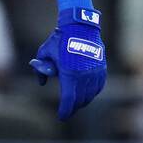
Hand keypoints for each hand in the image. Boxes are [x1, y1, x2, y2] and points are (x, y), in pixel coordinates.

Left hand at [29, 6, 106, 120]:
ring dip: (82, 101)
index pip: (68, 100)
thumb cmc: (60, 40)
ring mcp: (94, 73)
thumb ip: (40, 69)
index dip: (65, 111)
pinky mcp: (101, 70)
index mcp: (69, 74)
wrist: (80, 26)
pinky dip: (91, 93)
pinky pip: (98, 88)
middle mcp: (84, 76)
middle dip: (72, 108)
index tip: (61, 117)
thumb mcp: (44, 53)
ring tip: (75, 103)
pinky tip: (86, 94)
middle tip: (67, 111)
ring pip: (90, 96)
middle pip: (79, 101)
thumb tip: (41, 83)